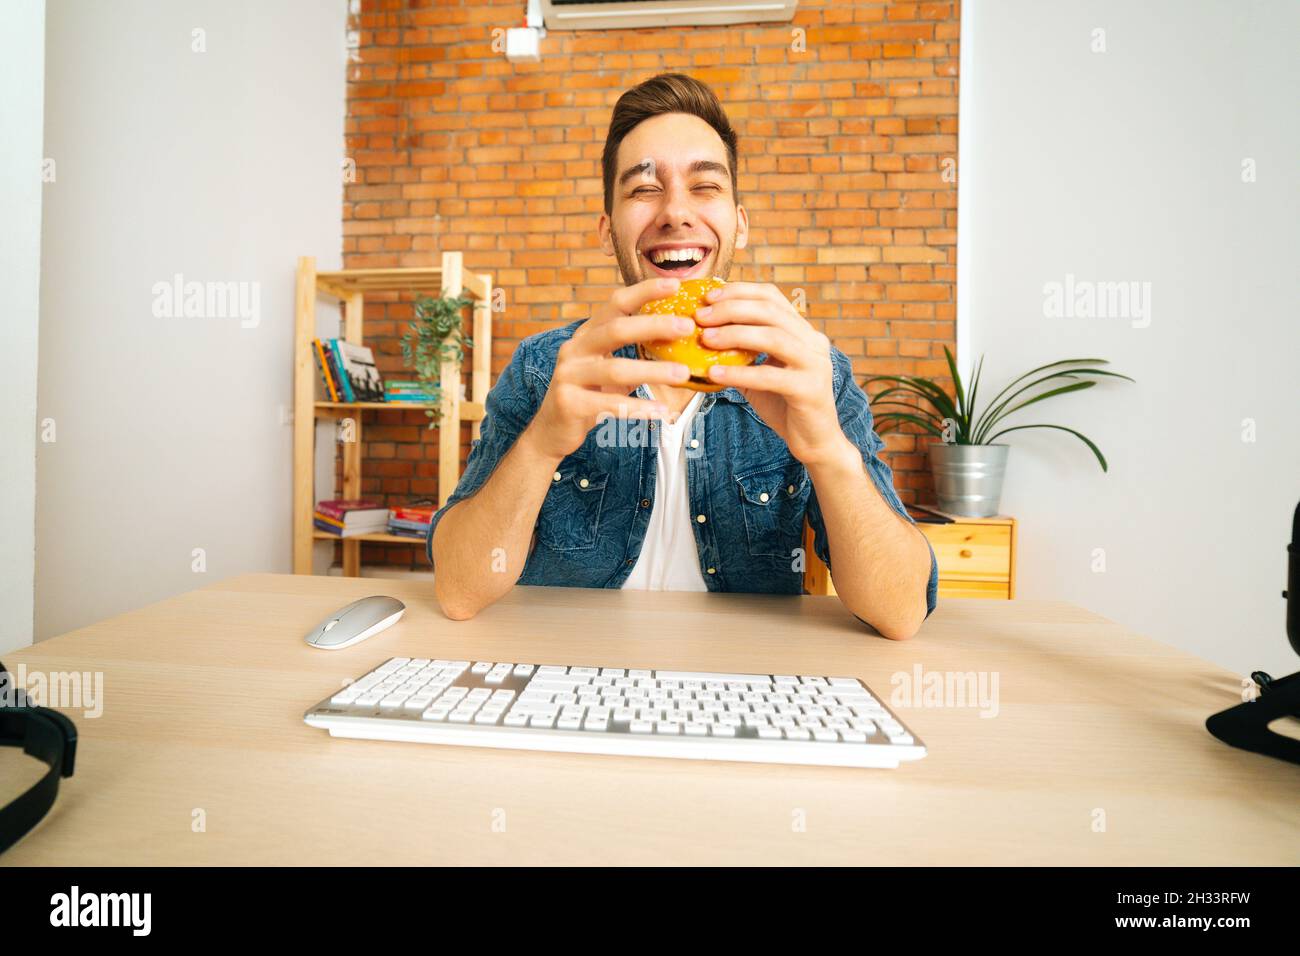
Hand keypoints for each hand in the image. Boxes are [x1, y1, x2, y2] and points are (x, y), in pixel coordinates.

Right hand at [524, 277, 694, 460]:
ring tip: (683, 374)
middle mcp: (574, 349)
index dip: (643, 292)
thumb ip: (632, 352)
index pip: (615, 304)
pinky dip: (637, 407)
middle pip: (616, 329)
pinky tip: (661, 412)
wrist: (552, 431)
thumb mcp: (608, 368)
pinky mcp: (569, 403)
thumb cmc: (589, 395)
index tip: (675, 284)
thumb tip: (677, 339)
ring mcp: (569, 375)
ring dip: (653, 371)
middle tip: (686, 326)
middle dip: (653, 325)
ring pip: (616, 369)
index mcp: (586, 335)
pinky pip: (609, 404)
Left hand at [694, 282, 848, 466]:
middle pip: (770, 311)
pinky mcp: (810, 390)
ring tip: (705, 339)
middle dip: (731, 309)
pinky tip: (714, 374)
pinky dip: (739, 373)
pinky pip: (770, 376)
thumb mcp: (759, 372)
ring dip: (734, 334)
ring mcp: (815, 364)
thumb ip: (741, 354)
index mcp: (803, 331)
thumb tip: (701, 337)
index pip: (771, 296)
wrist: (814, 441)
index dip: (739, 291)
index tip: (708, 296)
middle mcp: (813, 341)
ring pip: (773, 337)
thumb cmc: (783, 404)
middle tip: (701, 316)